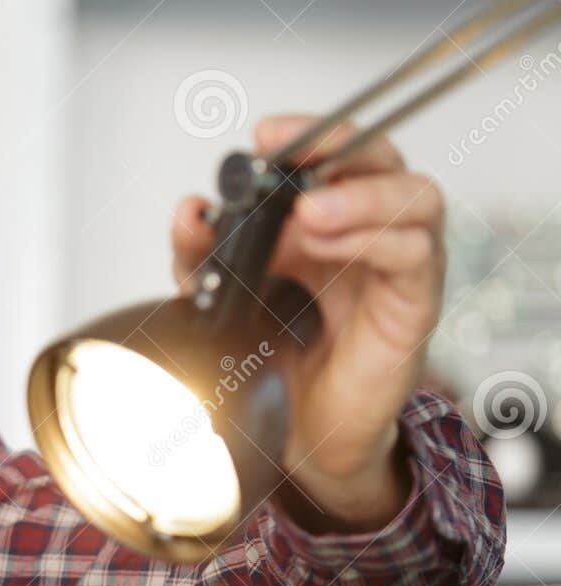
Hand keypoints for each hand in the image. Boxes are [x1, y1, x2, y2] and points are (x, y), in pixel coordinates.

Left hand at [171, 115, 444, 530]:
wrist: (299, 432)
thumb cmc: (275, 358)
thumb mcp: (220, 298)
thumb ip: (202, 256)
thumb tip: (189, 212)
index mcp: (321, 219)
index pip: (329, 153)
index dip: (303, 135)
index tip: (264, 137)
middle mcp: (365, 230)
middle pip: (379, 156)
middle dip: (336, 145)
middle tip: (289, 158)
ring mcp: (395, 262)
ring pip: (412, 196)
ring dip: (358, 196)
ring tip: (309, 212)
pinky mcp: (413, 302)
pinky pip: (413, 253)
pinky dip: (375, 238)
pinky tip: (331, 245)